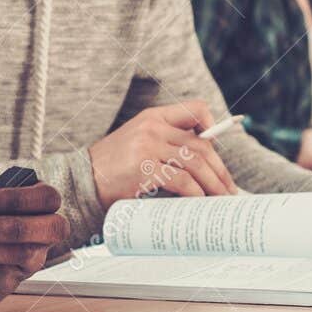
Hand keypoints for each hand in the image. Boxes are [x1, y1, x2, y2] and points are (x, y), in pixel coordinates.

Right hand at [88, 100, 237, 206]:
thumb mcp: (139, 144)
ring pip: (196, 162)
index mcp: (153, 117)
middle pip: (202, 144)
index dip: (213, 125)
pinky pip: (182, 180)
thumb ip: (165, 144)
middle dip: (220, 170)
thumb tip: (204, 164)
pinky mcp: (144, 169)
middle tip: (229, 189)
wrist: (82, 180)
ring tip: (221, 200)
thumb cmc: (112, 168)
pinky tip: (200, 203)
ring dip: (214, 185)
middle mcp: (153, 127)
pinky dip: (197, 193)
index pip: (194, 109)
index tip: (219, 148)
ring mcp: (148, 146)